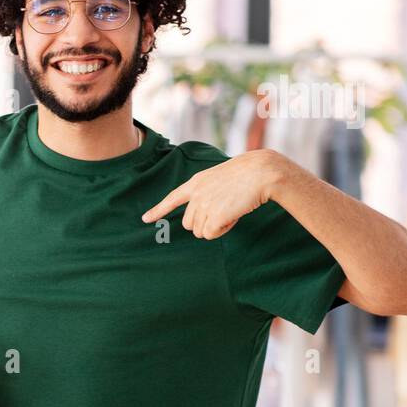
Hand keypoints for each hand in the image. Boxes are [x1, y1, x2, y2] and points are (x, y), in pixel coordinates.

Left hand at [141, 149, 292, 239]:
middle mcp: (195, 194)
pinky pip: (211, 234)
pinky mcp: (213, 216)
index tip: (145, 219)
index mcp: (196, 182)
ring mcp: (203, 205)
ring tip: (231, 210)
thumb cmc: (248, 176)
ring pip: (199, 231)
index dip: (158, 210)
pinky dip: (222, 230)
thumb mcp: (221, 179)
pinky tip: (233, 216)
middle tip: (223, 212)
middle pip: (189, 224)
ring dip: (215, 227)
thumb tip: (203, 218)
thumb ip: (207, 194)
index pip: (173, 198)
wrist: (260, 172)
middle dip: (204, 224)